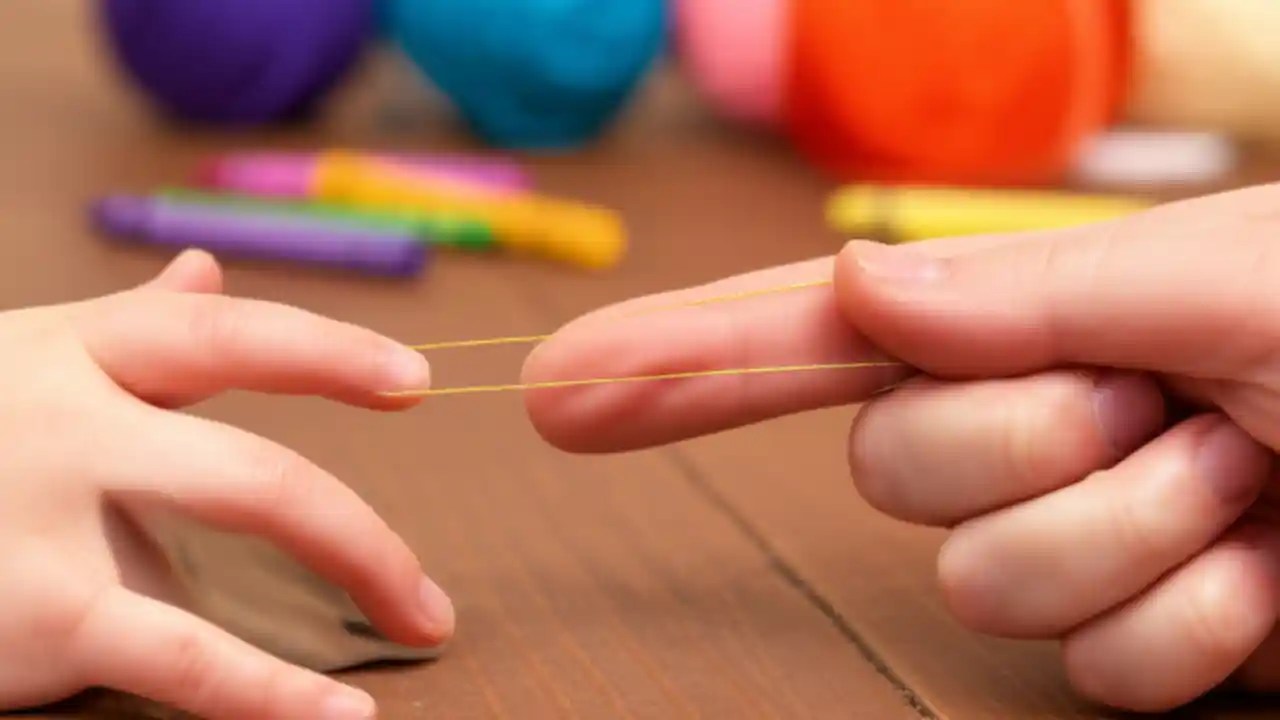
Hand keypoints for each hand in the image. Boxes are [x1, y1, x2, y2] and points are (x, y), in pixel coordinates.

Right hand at [0, 250, 451, 718]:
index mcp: (78, 351)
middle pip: (261, 457)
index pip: (227, 332)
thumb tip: (203, 270)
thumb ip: (128, 331)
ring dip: (362, 567)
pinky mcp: (33, 613)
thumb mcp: (25, 366)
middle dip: (364, 533)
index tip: (415, 384)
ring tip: (422, 625)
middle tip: (428, 598)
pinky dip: (268, 695)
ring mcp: (46, 510)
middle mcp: (72, 412)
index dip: (330, 351)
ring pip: (253, 509)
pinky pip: (180, 656)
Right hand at [521, 183, 1279, 711]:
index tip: (564, 388)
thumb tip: (859, 290)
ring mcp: (1077, 536)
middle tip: (1167, 404)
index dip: (680, 360)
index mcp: (1025, 319)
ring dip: (1137, 539)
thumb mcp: (1219, 283)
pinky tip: (1268, 571)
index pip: (808, 334)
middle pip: (893, 471)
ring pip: (987, 590)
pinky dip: (1198, 627)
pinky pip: (1096, 676)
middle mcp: (1026, 423)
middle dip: (1032, 443)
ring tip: (1246, 481)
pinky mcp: (1142, 637)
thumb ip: (1025, 291)